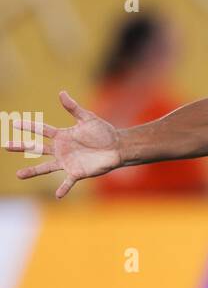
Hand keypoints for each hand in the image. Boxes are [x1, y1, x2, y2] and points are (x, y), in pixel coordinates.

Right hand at [3, 90, 121, 198]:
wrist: (117, 147)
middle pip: (37, 148)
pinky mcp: (77, 172)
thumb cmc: (103, 132)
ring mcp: (67, 162)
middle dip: (22, 147)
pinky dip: (63, 188)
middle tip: (6, 145)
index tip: (14, 123)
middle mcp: (61, 150)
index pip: (42, 130)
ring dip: (32, 171)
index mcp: (62, 136)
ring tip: (19, 175)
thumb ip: (73, 107)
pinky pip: (68, 182)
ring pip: (46, 167)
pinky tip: (57, 195)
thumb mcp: (87, 118)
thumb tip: (61, 92)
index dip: (28, 126)